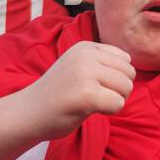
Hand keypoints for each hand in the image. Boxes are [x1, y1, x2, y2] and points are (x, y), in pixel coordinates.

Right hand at [17, 40, 135, 140]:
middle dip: (120, 90)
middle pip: (129, 73)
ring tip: (91, 103)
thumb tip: (132, 68)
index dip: (117, 77)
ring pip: (127, 87)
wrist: (27, 113)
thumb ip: (101, 63)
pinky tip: (89, 110)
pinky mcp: (86, 94)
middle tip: (96, 97)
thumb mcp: (78, 67)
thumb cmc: (57, 94)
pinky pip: (118, 104)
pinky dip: (110, 111)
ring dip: (115, 101)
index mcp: (85, 47)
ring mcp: (85, 73)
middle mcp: (86, 55)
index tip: (95, 85)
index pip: (125, 60)